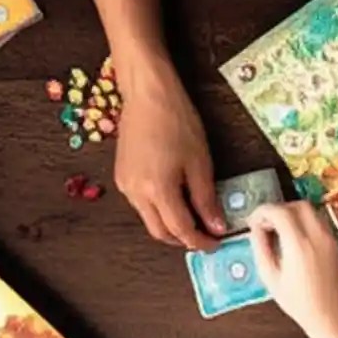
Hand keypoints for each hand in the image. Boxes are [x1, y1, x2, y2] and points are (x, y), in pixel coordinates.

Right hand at [112, 49, 224, 249]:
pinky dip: (158, 210)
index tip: (217, 243)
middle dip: (183, 240)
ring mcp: (125, 185)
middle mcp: (136, 194)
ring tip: (193, 218)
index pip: (181, 230)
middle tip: (206, 236)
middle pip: (160, 232)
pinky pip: (140, 204)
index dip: (201, 241)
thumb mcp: (200, 162)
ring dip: (170, 225)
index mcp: (157, 191)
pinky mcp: (121, 175)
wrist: (147, 94)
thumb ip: (206, 199)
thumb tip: (217, 227)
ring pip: (149, 219)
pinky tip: (173, 199)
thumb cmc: (178, 122)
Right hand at [248, 202, 337, 334]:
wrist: (329, 314)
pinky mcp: (335, 243)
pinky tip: (293, 236)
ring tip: (278, 229)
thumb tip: (255, 227)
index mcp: (299, 245)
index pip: (280, 212)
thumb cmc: (297, 301)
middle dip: (279, 208)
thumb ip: (261, 247)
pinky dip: (304, 220)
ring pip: (310, 210)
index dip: (263, 211)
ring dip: (292, 213)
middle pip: (298, 205)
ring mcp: (329, 238)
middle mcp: (317, 236)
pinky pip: (318, 220)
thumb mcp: (270, 277)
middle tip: (266, 222)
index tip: (253, 220)